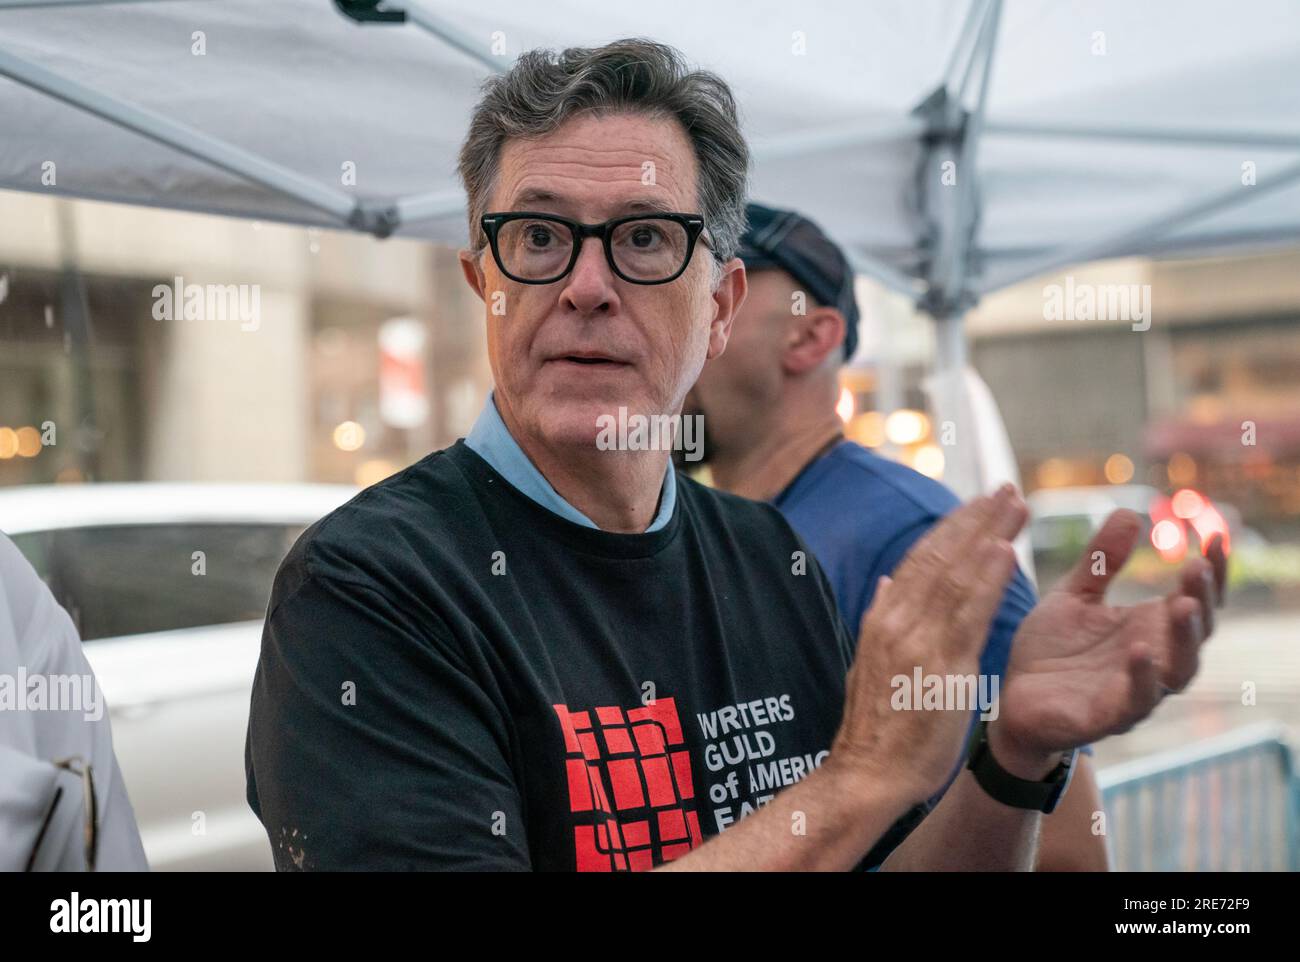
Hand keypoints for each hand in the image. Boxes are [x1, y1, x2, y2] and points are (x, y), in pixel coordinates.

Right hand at [830, 484, 1027, 804]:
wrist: (868, 773)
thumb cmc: (876, 727)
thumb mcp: (871, 663)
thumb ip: (883, 619)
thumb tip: (887, 582)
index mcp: (883, 618)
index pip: (921, 559)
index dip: (952, 527)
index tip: (978, 502)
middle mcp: (897, 620)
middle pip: (940, 556)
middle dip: (975, 519)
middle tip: (1005, 489)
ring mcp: (917, 641)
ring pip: (955, 575)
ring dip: (988, 535)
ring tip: (1015, 507)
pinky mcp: (941, 666)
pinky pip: (967, 614)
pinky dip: (985, 580)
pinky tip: (1004, 552)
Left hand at [994, 510, 1225, 765]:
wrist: (1012, 699)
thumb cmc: (1050, 650)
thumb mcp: (1072, 596)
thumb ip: (1099, 562)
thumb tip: (1128, 512)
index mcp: (1148, 628)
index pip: (1193, 598)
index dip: (1210, 572)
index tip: (1215, 536)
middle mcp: (1153, 659)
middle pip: (1196, 632)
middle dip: (1201, 599)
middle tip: (1197, 567)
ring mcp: (1135, 690)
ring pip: (1178, 669)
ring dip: (1183, 638)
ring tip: (1182, 605)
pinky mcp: (1109, 717)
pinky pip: (1136, 701)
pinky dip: (1143, 677)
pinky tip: (1140, 650)